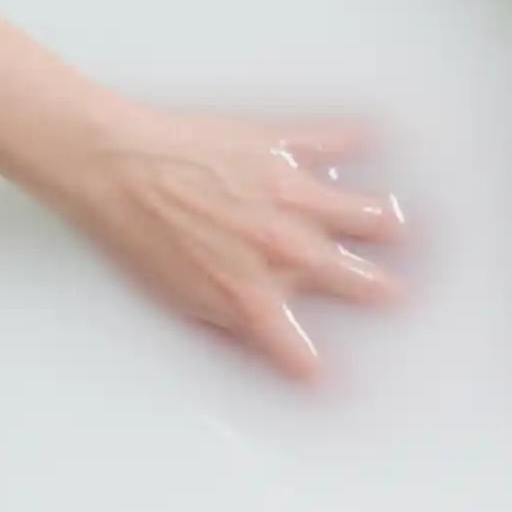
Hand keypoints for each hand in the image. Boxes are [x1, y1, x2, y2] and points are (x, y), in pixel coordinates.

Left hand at [65, 106, 406, 380]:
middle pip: (353, 280)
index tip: (327, 374)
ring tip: (397, 226)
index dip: (314, 364)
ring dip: (383, 224)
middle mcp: (283, 250)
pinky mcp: (280, 151)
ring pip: (362, 215)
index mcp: (253, 295)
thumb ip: (226, 321)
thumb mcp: (176, 297)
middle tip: (396, 293)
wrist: (115, 168)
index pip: (298, 348)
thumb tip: (254, 339)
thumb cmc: (132, 229)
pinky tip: (371, 137)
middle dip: (381, 291)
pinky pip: (331, 142)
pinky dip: (353, 140)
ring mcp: (289, 198)